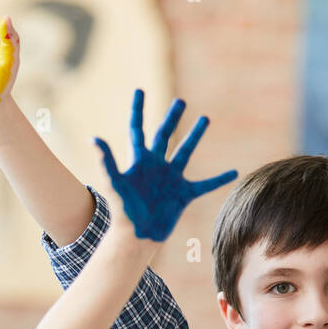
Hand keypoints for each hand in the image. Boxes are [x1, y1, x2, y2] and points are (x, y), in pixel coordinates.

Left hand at [95, 90, 236, 241]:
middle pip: (164, 136)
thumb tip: (94, 139)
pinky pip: (204, 184)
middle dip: (172, 118)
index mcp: (139, 162)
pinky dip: (218, 179)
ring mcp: (171, 179)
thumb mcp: (115, 185)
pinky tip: (233, 172)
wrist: (137, 238)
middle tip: (181, 102)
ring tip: (204, 118)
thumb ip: (107, 162)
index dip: (138, 110)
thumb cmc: (122, 213)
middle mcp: (156, 167)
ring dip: (195, 136)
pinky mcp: (183, 194)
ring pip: (185, 152)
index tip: (139, 90)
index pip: (138, 129)